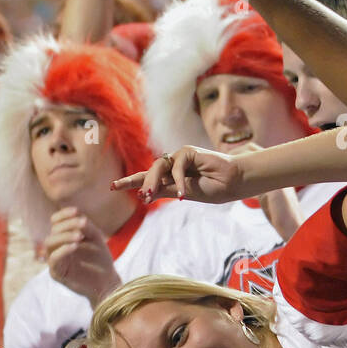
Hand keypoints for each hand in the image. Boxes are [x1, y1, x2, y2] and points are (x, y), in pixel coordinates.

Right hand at [44, 207, 120, 303]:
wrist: (106, 282)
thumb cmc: (100, 259)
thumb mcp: (95, 238)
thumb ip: (86, 227)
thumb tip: (78, 217)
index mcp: (64, 237)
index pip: (55, 221)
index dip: (63, 214)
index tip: (76, 211)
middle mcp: (57, 247)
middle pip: (54, 230)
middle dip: (68, 225)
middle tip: (84, 225)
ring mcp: (56, 260)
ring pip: (50, 242)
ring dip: (64, 236)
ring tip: (80, 236)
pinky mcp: (57, 273)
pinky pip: (54, 259)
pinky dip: (63, 250)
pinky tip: (75, 246)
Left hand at [112, 145, 245, 203]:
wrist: (234, 183)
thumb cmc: (213, 189)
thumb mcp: (184, 193)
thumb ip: (165, 190)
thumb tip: (143, 193)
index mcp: (171, 178)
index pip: (146, 178)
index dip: (130, 181)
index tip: (112, 186)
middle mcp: (173, 166)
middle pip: (149, 171)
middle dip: (139, 182)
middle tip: (138, 196)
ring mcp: (180, 157)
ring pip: (158, 167)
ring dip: (153, 182)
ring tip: (149, 195)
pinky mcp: (188, 151)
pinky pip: (176, 166)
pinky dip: (177, 181)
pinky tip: (183, 194)